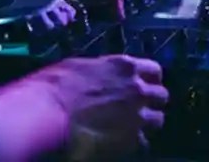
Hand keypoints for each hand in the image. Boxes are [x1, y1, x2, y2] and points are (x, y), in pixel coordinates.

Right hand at [0, 55, 168, 160]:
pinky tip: (121, 143)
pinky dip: (135, 143)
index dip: (149, 79)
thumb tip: (103, 76)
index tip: (142, 85)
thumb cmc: (54, 86)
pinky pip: (144, 143)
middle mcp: (137, 89)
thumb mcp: (79, 66)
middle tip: (138, 108)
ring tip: (132, 128)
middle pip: (161, 95)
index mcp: (124, 66)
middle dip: (151, 101)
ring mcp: (137, 115)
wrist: (46, 115)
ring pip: (157, 120)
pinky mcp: (131, 140)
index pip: (154, 70)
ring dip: (147, 123)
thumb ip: (101, 71)